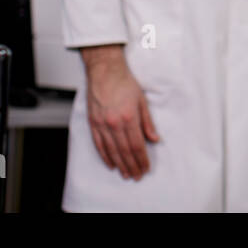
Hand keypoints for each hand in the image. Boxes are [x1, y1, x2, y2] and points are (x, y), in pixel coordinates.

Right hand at [81, 45, 160, 180]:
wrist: (105, 71)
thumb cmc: (124, 82)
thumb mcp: (142, 100)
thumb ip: (148, 122)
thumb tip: (154, 139)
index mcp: (129, 117)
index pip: (137, 145)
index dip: (142, 159)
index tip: (146, 168)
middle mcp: (114, 123)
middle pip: (124, 151)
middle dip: (132, 165)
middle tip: (137, 176)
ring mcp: (102, 124)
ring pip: (112, 150)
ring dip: (120, 164)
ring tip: (126, 174)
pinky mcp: (93, 122)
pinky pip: (99, 144)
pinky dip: (105, 156)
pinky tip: (111, 163)